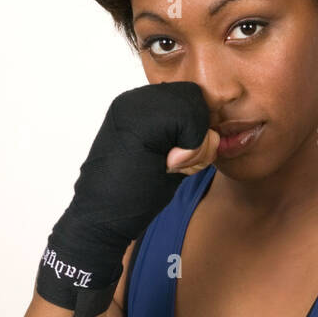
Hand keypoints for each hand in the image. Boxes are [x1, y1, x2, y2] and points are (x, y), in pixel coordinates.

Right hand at [35, 81, 210, 316]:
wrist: (100, 219)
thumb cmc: (133, 197)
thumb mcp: (169, 161)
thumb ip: (188, 141)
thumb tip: (217, 133)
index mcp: (139, 108)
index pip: (189, 99)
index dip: (196, 130)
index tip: (179, 162)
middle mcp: (134, 100)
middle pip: (194, 98)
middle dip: (199, 134)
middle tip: (179, 165)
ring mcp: (134, 105)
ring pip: (193, 106)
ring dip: (195, 143)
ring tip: (172, 167)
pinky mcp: (138, 117)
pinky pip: (188, 118)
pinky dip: (191, 146)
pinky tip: (170, 167)